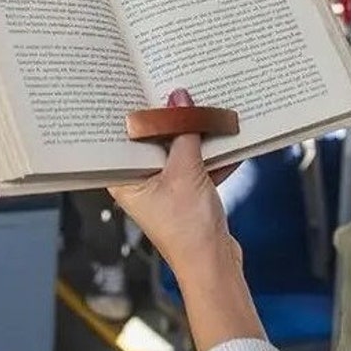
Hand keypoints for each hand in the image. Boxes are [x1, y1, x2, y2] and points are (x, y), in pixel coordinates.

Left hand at [107, 91, 263, 350]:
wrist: (215, 266)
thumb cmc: (189, 228)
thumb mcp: (186, 171)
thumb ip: (184, 132)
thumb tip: (179, 98)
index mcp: (126, 180)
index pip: (124, 138)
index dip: (134, 112)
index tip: (141, 84)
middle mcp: (140, 183)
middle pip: (154, 141)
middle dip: (171, 119)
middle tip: (179, 90)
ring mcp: (165, 189)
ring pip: (178, 151)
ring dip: (195, 134)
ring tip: (207, 108)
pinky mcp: (188, 194)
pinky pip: (197, 164)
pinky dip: (210, 152)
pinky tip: (226, 133)